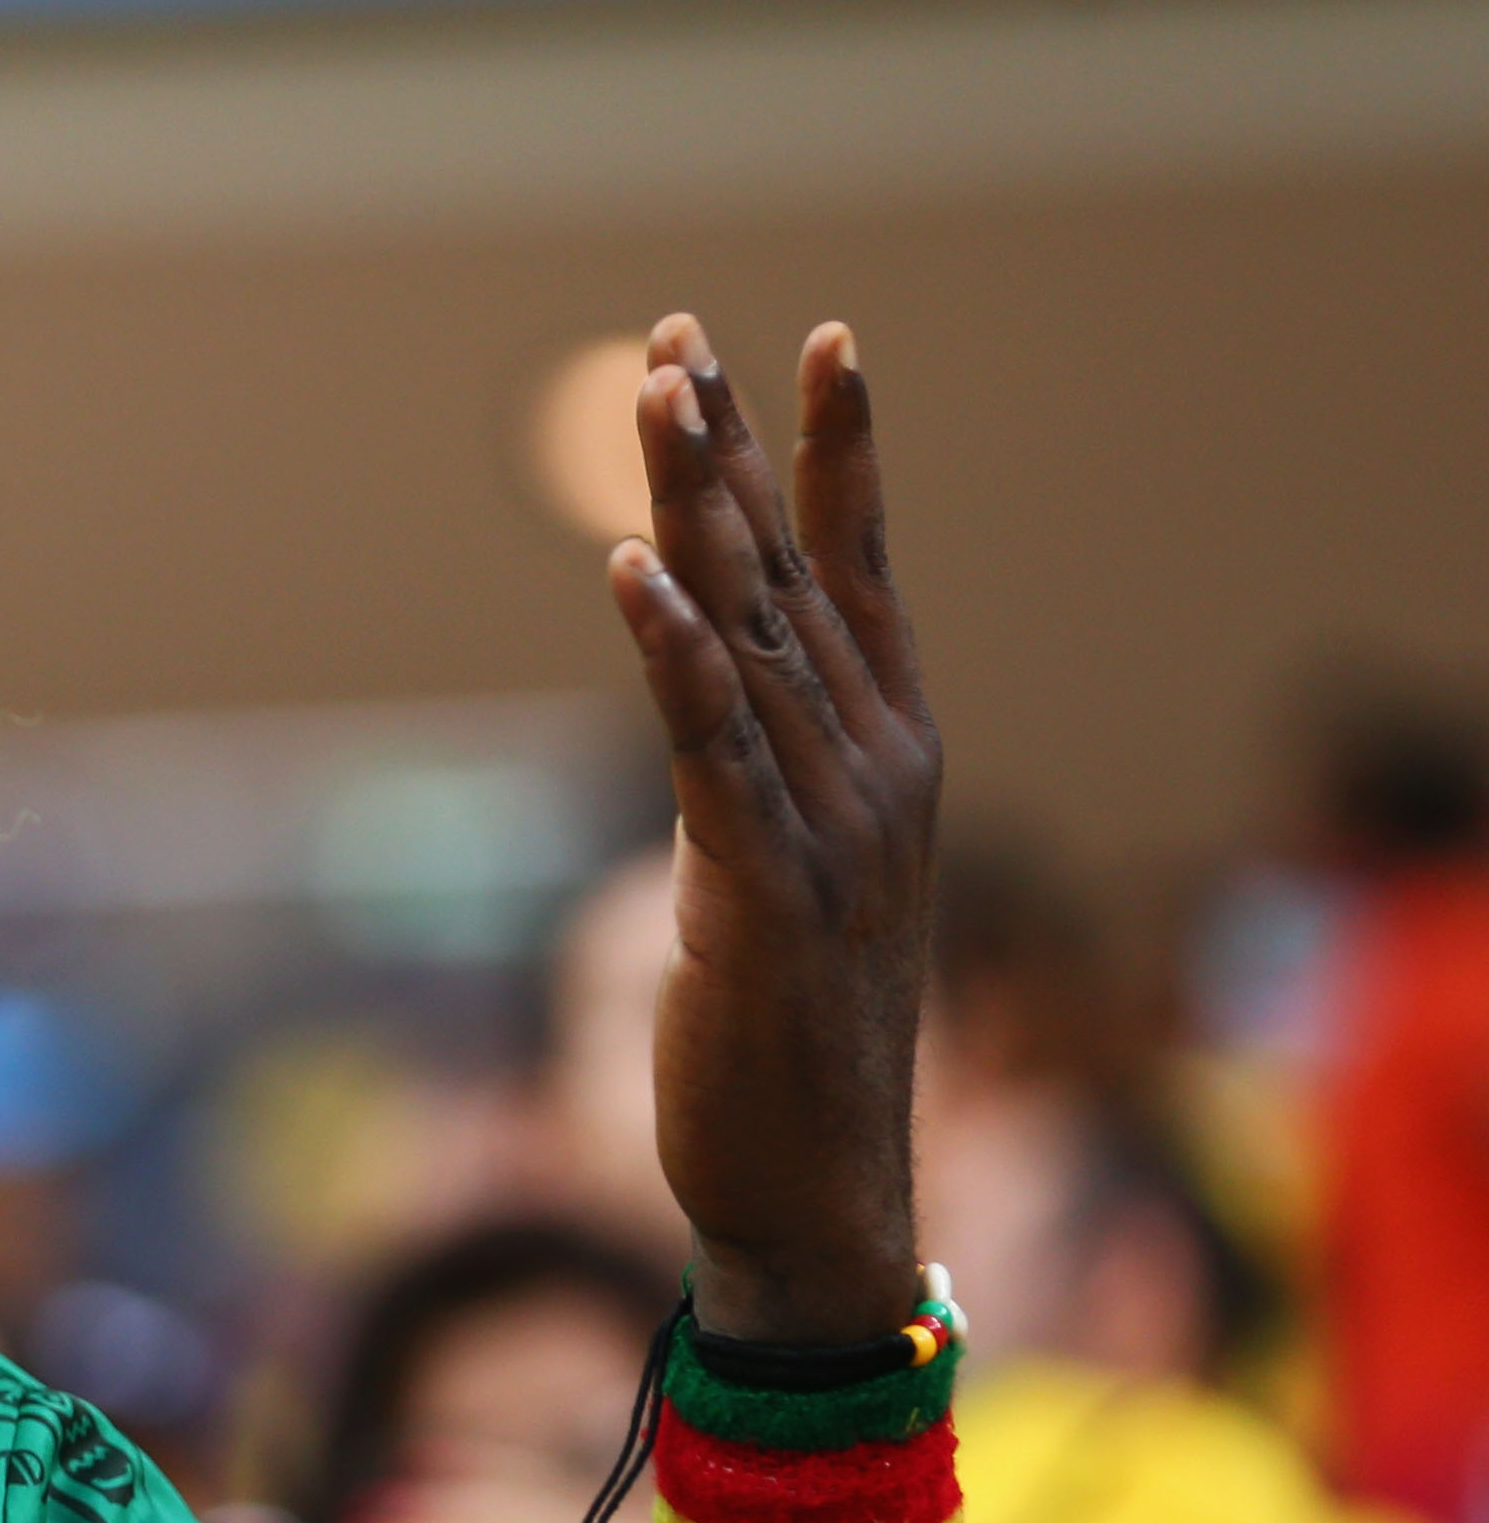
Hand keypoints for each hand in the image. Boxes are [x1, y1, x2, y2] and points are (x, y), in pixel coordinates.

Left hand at [610, 318, 939, 1345]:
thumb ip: (762, 765)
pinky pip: (710, 746)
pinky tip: (633, 572)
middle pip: (788, 574)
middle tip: (679, 335)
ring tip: (656, 398)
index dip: (834, 452)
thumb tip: (713, 682)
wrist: (816, 1187)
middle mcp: (876, 765)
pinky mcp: (762, 886)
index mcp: (890, 752)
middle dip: (733, 450)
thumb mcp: (787, 868)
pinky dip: (672, 653)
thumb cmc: (791, 1031)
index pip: (859, 569)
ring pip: (750, 633)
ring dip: (696, 512)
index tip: (813, 339)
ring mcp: (831, 822)